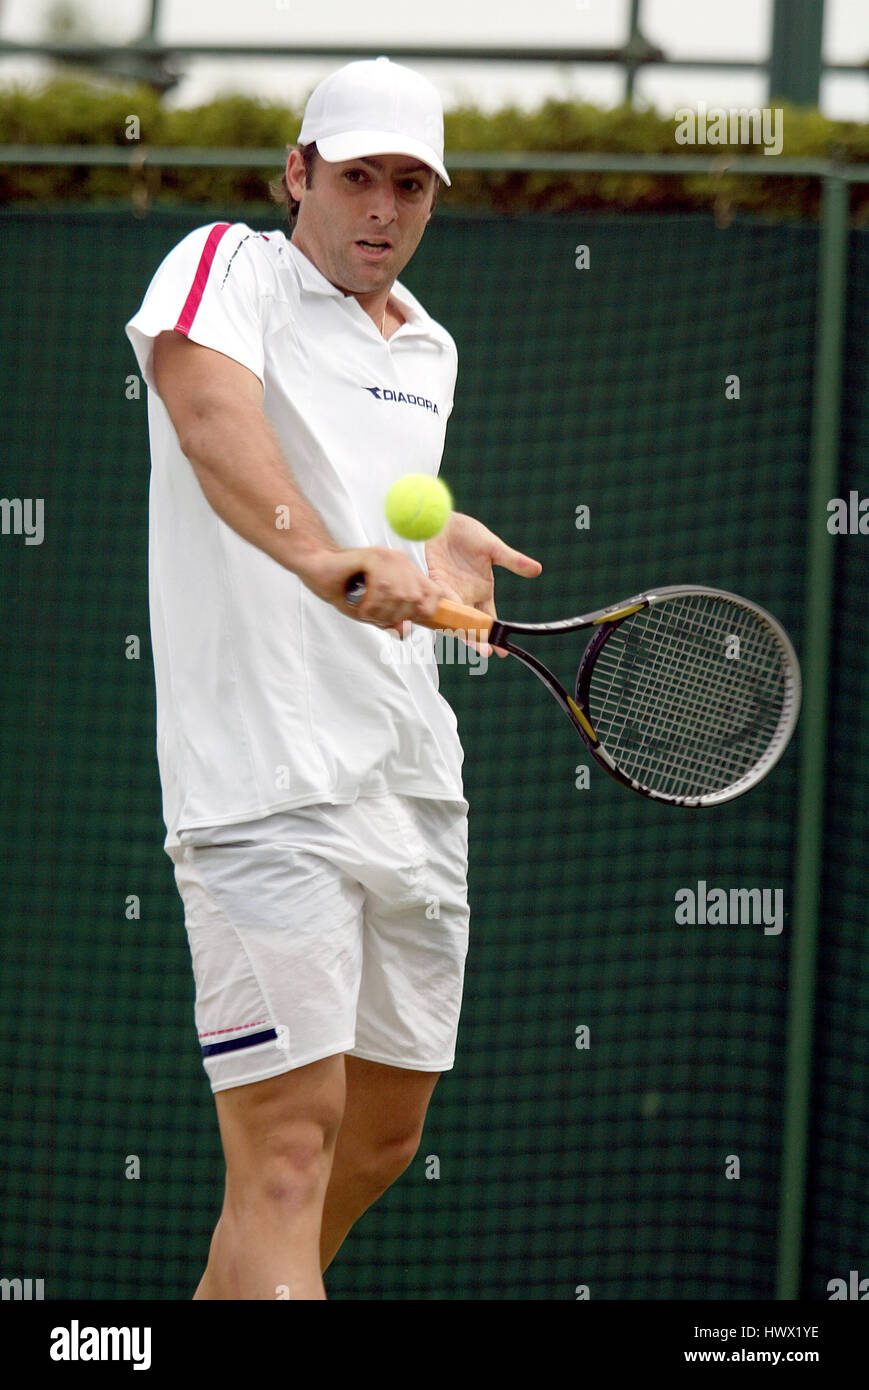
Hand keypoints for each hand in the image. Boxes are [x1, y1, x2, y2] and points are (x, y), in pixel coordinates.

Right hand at [298, 545, 440, 636]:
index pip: (434, 595)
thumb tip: (405, 632)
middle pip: (416, 600)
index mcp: (407, 573)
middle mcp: (402, 562)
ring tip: (363, 610)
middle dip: (394, 616)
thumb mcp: (371, 612)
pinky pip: (383, 587)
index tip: (400, 621)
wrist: (316, 567)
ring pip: (401, 596)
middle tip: (372, 616)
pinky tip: (359, 603)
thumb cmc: (344, 590)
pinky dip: (371, 603)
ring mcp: (389, 557)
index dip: (423, 613)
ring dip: (380, 611)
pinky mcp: (374, 556)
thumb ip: (390, 621)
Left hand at [425, 513, 541, 655]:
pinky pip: (440, 596)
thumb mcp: (493, 548)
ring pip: (454, 616)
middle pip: (471, 623)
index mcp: (482, 591)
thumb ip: (513, 561)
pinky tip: (450, 616)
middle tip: (486, 651)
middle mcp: (465, 596)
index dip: (495, 635)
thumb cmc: (467, 534)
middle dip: (478, 638)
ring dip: (460, 628)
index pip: (489, 619)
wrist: (444, 522)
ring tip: (469, 642)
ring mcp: (449, 590)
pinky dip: (445, 606)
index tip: (501, 651)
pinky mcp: (434, 580)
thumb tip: (537, 569)